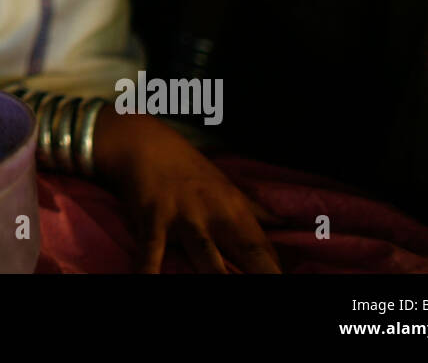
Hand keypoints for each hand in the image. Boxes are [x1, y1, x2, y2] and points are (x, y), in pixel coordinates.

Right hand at [94, 111, 282, 273]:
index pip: (265, 251)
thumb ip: (255, 210)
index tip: (282, 282)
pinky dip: (148, 269)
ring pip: (207, 255)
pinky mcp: (153, 219)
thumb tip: (285, 224)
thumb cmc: (186, 167)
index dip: (276, 272)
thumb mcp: (226, 186)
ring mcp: (185, 218)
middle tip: (277, 285)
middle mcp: (216, 216)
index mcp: (236, 211)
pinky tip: (147, 281)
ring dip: (217, 274)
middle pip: (249, 253)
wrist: (142, 141)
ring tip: (224, 284)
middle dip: (265, 272)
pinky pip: (151, 251)